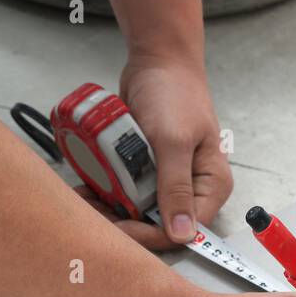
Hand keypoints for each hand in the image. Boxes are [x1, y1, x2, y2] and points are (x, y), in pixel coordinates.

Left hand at [83, 59, 231, 249]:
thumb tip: (183, 235)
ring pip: (138, 212)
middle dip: (123, 222)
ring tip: (85, 198)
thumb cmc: (174, 93)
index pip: (184, 230)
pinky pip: (127, 193)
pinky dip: (107, 193)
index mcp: (211, 186)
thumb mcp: (173, 141)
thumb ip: (175, 188)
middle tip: (92, 212)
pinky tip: (89, 188)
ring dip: (110, 210)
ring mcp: (168, 181)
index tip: (118, 225)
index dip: (150, 234)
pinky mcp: (148, 172)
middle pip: (158, 224)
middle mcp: (192, 189)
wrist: (158, 61)